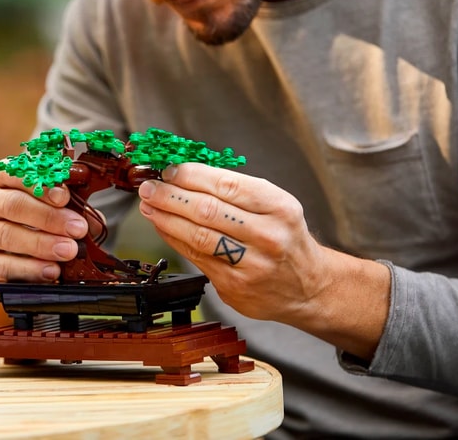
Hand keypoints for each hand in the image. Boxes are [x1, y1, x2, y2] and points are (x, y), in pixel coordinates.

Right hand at [0, 171, 90, 326]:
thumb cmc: (27, 219)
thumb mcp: (44, 204)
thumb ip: (66, 206)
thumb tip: (92, 222)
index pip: (16, 174)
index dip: (42, 186)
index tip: (65, 197)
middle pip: (13, 205)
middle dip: (49, 217)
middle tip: (77, 229)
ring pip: (7, 236)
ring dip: (42, 244)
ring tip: (69, 251)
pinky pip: (2, 266)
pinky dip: (30, 270)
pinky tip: (51, 271)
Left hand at [137, 162, 389, 358]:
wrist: (308, 286)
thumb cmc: (285, 238)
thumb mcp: (274, 206)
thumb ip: (234, 191)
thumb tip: (183, 175)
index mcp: (279, 208)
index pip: (227, 185)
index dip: (192, 176)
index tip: (170, 170)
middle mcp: (268, 236)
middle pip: (208, 210)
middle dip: (171, 196)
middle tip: (149, 187)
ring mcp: (251, 265)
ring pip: (198, 236)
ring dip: (166, 218)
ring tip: (149, 205)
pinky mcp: (235, 287)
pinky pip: (196, 257)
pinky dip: (174, 239)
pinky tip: (163, 226)